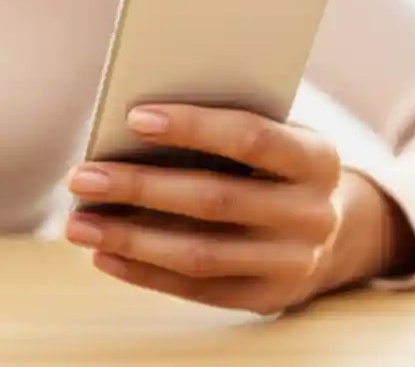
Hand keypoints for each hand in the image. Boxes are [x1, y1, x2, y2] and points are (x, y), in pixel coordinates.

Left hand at [65, 104, 388, 314]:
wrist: (336, 229)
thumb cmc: (274, 165)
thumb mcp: (270, 134)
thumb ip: (220, 129)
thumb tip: (129, 129)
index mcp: (317, 158)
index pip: (252, 137)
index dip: (193, 126)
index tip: (133, 117)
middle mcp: (312, 214)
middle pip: (215, 199)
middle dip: (140, 187)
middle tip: (81, 177)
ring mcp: (294, 263)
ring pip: (200, 254)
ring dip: (129, 238)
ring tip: (77, 223)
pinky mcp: (268, 297)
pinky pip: (197, 289)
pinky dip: (144, 271)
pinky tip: (104, 254)